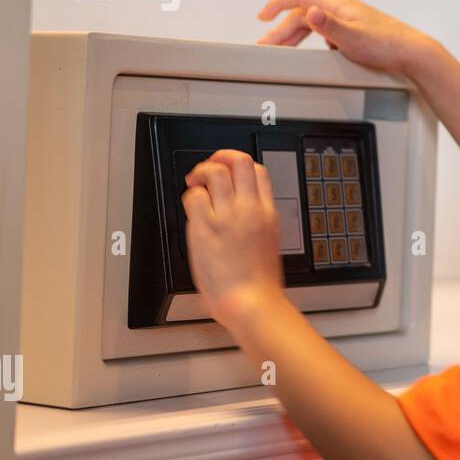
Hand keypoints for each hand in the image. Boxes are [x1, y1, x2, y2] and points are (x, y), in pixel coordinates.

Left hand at [181, 149, 285, 329]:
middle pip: (239, 161)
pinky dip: (190, 197)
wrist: (252, 302)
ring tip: (196, 184)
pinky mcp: (206, 228)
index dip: (239, 165)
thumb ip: (256, 223)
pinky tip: (192, 211)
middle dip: (221, 157)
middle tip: (209, 169)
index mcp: (268, 213)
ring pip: (215, 172)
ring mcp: (228, 217)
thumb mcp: (269, 243)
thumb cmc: (259, 284)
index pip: (258, 171)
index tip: (229, 172)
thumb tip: (242, 215)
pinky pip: (193, 197)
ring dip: (201, 172)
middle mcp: (250, 209)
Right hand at [256, 0, 436, 77]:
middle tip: (267, 43)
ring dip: (295, 34)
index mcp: (339, 5)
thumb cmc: (387, 45)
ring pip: (314, 23)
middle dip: (282, 28)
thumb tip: (310, 12)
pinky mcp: (356, 31)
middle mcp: (343, 9)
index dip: (277, 4)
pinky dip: (312, 39)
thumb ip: (329, 26)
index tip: (262, 16)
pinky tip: (313, 50)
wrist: (412, 53)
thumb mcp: (353, 38)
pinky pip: (326, 31)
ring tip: (282, 47)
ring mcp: (350, 19)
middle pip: (303, 13)